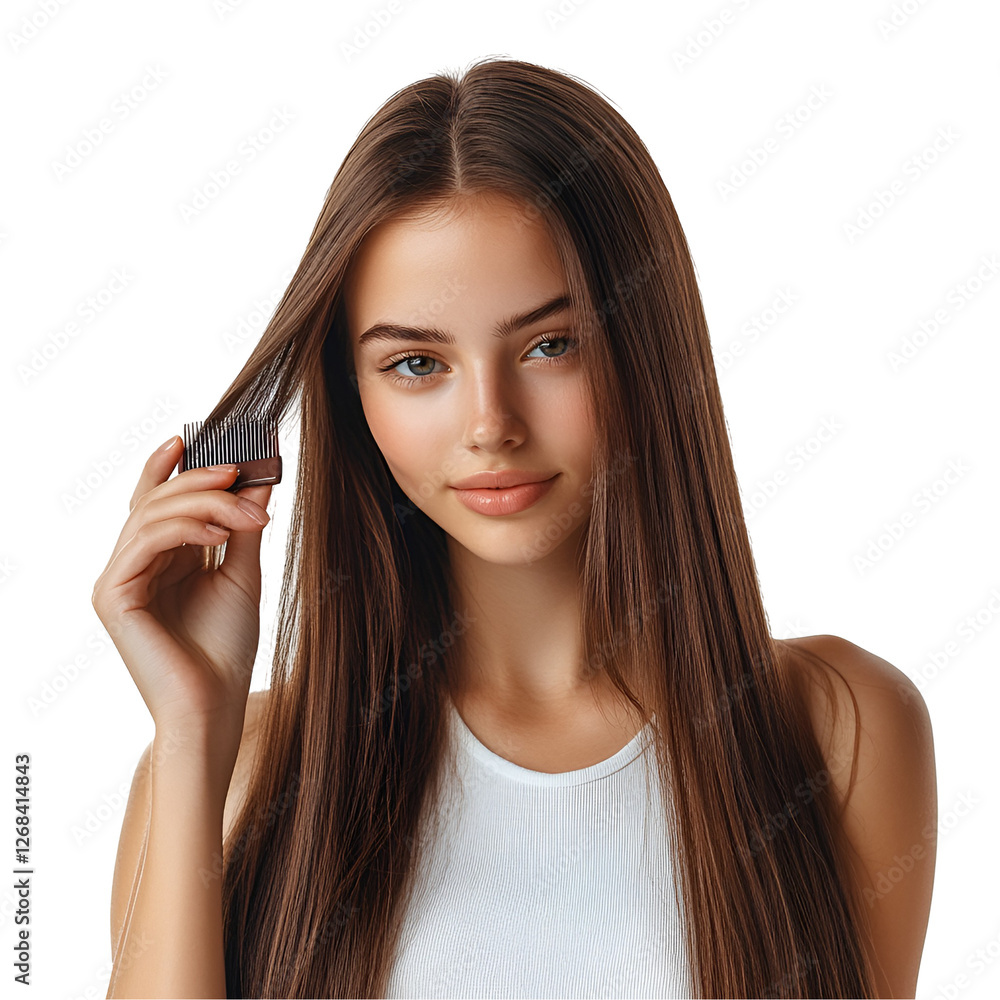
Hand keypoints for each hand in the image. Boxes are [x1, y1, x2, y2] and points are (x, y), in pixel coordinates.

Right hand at [92, 435, 274, 751]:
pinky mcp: (112, 595)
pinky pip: (146, 540)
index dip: (173, 467)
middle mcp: (133, 565)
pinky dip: (186, 526)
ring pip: (151, 514)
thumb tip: (256, 480)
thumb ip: (241, 527)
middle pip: (155, 500)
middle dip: (202, 479)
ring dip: (205, 502)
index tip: (200, 437)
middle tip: (242, 470)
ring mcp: (118, 579)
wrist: (215, 704)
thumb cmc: (226, 648)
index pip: (158, 501)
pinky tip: (222, 530)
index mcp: (159, 560)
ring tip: (248, 510)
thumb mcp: (242, 573)